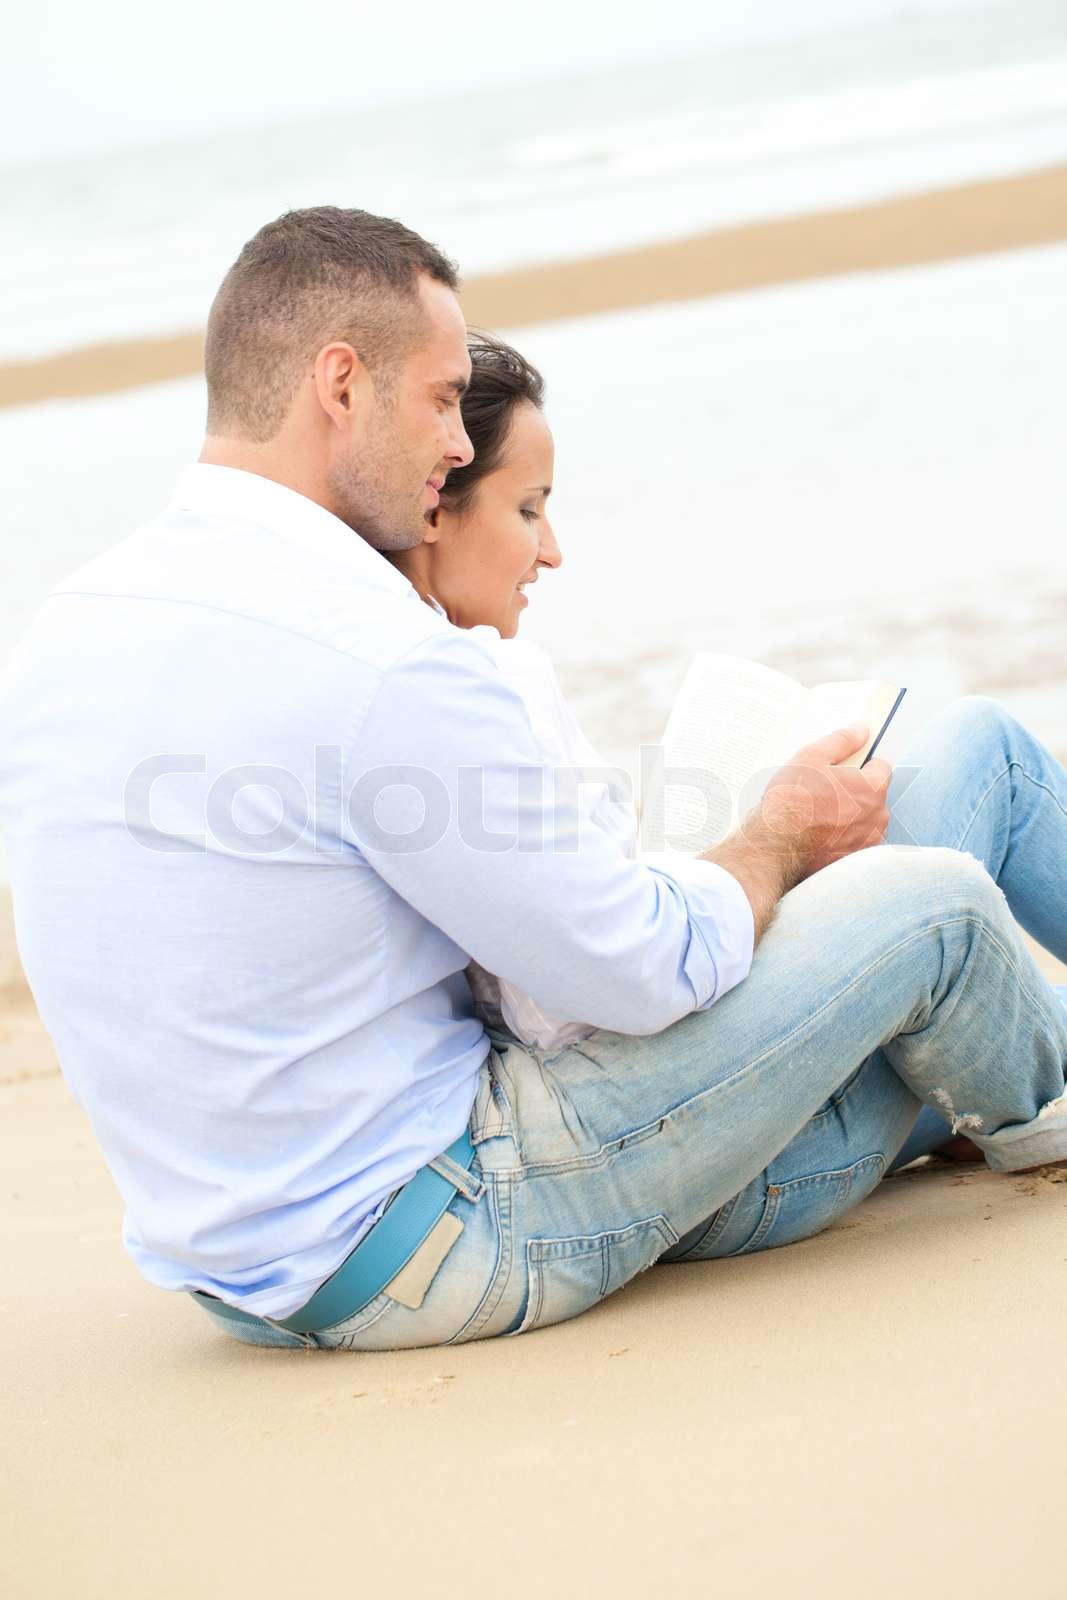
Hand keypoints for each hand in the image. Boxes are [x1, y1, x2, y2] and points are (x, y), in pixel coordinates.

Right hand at [755, 722, 891, 883]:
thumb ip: (841, 741)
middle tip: (826, 795)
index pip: (882, 768)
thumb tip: (861, 729)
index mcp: (872, 788)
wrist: (775, 845)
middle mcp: (878, 817)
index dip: (862, 767)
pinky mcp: (856, 862)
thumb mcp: (811, 757)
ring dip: (852, 819)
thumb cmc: (792, 800)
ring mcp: (869, 842)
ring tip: (821, 818)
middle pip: (874, 797)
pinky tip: (822, 838)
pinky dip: (845, 841)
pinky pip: (858, 845)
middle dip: (856, 794)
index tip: (844, 772)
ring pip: (866, 822)